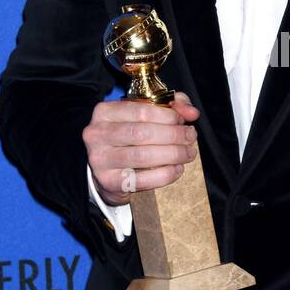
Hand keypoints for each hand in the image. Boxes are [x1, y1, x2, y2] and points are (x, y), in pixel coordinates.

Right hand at [82, 90, 199, 206]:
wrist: (108, 171)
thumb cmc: (129, 139)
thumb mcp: (145, 116)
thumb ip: (171, 107)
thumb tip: (191, 112)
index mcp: (105, 112)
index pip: (142, 110)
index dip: (168, 116)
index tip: (184, 122)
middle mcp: (97, 134)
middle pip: (143, 133)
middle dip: (174, 135)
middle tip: (190, 137)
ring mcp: (100, 159)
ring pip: (143, 155)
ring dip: (173, 154)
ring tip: (188, 153)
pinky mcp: (109, 181)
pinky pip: (143, 179)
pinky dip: (165, 174)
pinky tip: (177, 169)